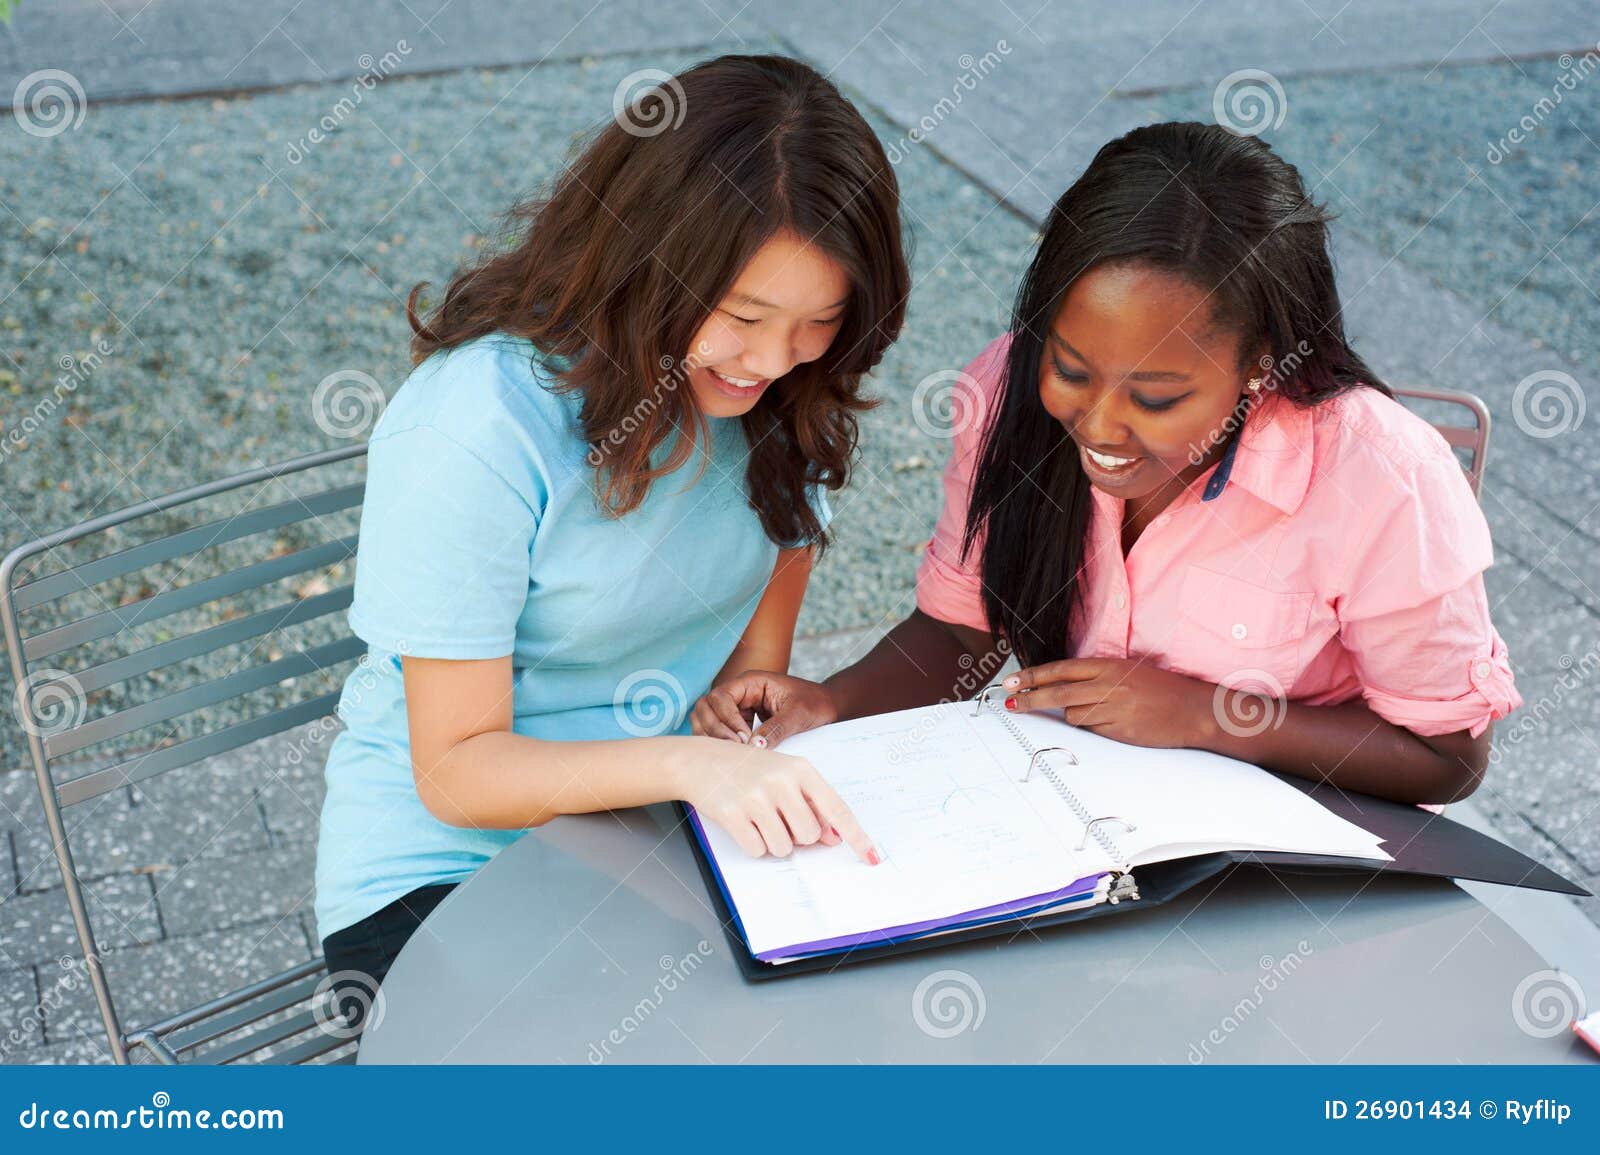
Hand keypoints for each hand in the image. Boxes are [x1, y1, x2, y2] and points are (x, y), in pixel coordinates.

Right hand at [674, 737, 877, 863]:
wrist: (699, 760)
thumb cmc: (747, 769)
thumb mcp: (784, 775)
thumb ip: (811, 803)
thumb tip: (833, 837)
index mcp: (800, 769)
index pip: (836, 809)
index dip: (856, 836)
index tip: (871, 857)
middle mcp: (781, 781)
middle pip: (809, 835)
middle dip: (795, 835)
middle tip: (776, 817)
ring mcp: (756, 797)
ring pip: (783, 847)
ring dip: (772, 841)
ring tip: (757, 817)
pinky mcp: (733, 814)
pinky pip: (757, 849)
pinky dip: (752, 844)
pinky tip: (742, 822)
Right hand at [690, 670, 840, 747]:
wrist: (827, 707)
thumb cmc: (815, 704)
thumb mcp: (798, 715)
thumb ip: (776, 729)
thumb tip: (753, 747)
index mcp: (751, 681)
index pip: (721, 696)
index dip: (726, 718)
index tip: (743, 738)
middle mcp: (740, 691)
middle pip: (707, 706)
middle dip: (714, 728)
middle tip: (733, 748)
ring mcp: (738, 706)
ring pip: (707, 718)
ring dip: (713, 735)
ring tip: (731, 753)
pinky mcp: (740, 721)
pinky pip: (719, 730)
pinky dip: (720, 742)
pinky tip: (733, 755)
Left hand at [1001, 658, 1214, 747]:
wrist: (1192, 710)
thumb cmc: (1160, 690)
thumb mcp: (1125, 673)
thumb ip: (1093, 678)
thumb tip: (1058, 689)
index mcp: (1107, 666)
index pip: (1060, 669)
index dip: (1032, 676)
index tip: (1011, 682)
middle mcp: (1108, 684)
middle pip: (1057, 693)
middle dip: (1029, 699)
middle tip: (1010, 704)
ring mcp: (1113, 708)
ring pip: (1074, 715)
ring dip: (1075, 716)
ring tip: (1103, 713)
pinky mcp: (1119, 731)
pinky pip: (1093, 730)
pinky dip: (1095, 728)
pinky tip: (1115, 724)